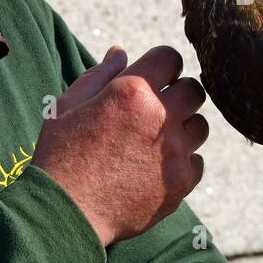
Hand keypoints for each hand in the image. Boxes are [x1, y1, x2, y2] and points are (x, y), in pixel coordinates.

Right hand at [32, 45, 208, 245]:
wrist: (65, 211)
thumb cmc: (61, 155)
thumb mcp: (68, 105)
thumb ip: (99, 75)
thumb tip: (121, 51)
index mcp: (133, 91)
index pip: (171, 57)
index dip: (163, 65)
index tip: (155, 77)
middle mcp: (161, 118)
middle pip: (194, 90)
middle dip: (178, 93)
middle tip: (158, 108)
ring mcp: (174, 152)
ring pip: (200, 126)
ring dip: (183, 128)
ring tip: (157, 140)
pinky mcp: (180, 183)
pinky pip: (197, 162)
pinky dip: (182, 163)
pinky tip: (157, 167)